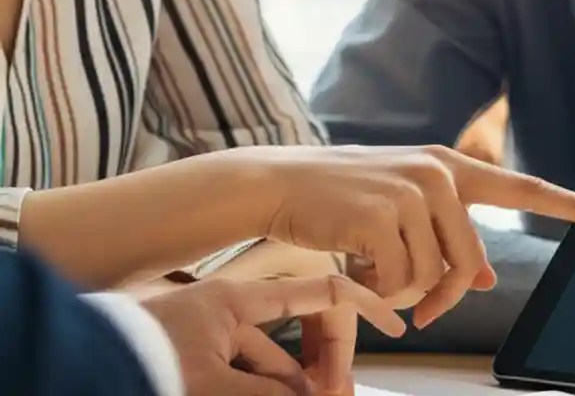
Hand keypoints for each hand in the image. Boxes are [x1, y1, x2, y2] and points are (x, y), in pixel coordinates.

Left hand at [143, 275, 405, 395]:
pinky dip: (265, 384)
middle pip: (299, 332)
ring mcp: (213, 327)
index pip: (319, 291)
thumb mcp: (214, 382)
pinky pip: (246, 367)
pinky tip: (283, 392)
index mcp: (239, 296)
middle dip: (322, 367)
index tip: (395, 322)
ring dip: (292, 382)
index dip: (363, 305)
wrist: (76, 362)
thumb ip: (271, 391)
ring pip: (272, 357)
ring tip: (313, 395)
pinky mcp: (198, 349)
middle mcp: (231, 304)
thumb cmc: (142, 361)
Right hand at [234, 145, 574, 327]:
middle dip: (444, 297)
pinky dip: (380, 289)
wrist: (280, 184)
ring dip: (404, 291)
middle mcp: (441, 173)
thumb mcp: (404, 214)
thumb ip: (449, 239)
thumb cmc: (345, 201)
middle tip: (420, 310)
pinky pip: (402, 281)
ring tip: (370, 265)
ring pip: (435, 276)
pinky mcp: (382, 212)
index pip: (528, 188)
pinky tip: (355, 262)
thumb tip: (486, 281)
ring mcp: (412, 190)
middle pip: (470, 262)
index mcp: (453, 168)